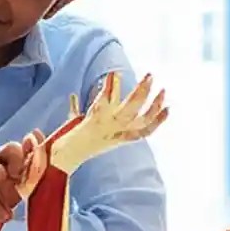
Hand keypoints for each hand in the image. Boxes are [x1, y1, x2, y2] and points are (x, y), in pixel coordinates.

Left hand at [48, 72, 167, 172]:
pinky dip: (111, 87)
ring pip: (132, 110)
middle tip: (157, 83)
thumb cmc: (68, 141)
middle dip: (153, 101)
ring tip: (149, 76)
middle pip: (142, 118)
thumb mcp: (78, 124)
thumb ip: (77, 109)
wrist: (60, 156)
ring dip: (141, 92)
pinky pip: (108, 102)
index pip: (145, 131)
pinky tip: (113, 74)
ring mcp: (107, 127)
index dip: (158, 120)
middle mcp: (116, 134)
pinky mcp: (95, 121)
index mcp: (118, 137)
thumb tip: (72, 95)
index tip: (168, 107)